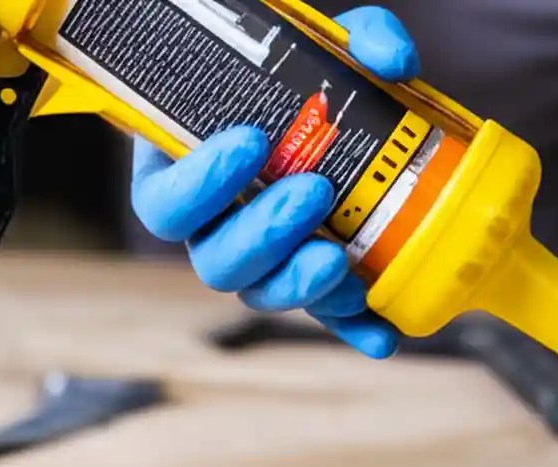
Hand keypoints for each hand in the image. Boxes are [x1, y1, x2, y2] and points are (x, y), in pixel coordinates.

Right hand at [130, 7, 418, 358]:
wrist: (338, 111)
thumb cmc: (301, 78)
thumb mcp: (322, 46)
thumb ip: (355, 39)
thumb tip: (393, 62)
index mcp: (187, 171)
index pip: (164, 200)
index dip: (199, 183)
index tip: (252, 142)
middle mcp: (216, 226)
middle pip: (214, 260)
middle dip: (263, 232)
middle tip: (315, 191)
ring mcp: (263, 260)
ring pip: (260, 293)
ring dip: (300, 285)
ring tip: (341, 259)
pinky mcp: (311, 280)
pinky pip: (324, 318)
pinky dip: (353, 329)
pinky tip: (383, 336)